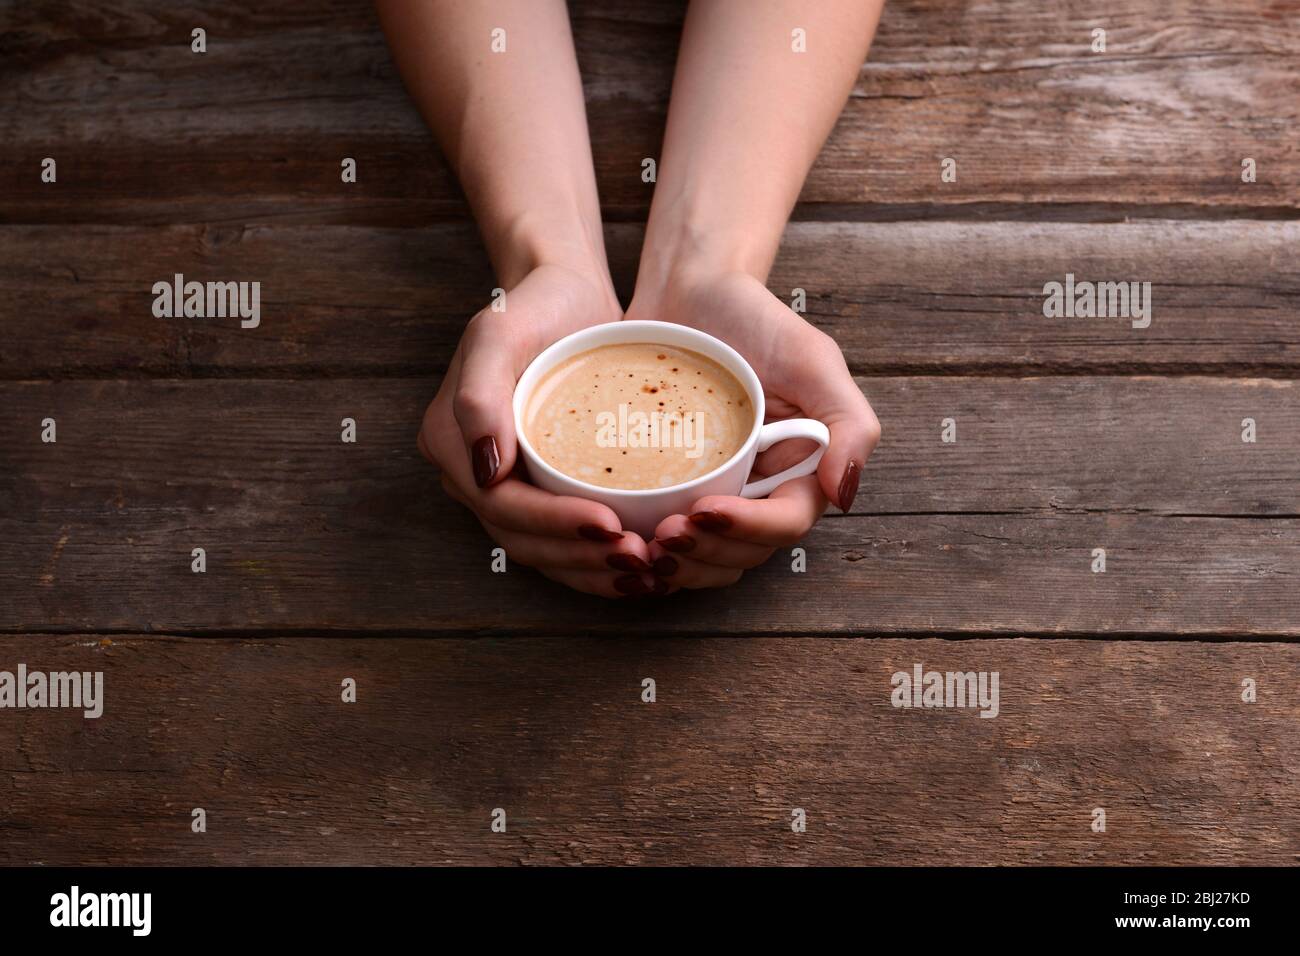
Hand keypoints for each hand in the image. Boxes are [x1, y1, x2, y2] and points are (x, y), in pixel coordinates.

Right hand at [419, 264, 661, 597]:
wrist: (564, 293)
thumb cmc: (533, 305)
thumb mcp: (498, 332)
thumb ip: (479, 395)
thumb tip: (486, 470)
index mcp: (453, 444)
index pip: (503, 505)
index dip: (555, 525)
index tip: (609, 525)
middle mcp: (474, 473)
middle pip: (523, 539)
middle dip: (579, 558)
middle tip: (637, 559)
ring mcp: (507, 484)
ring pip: (544, 552)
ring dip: (591, 571)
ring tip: (644, 573)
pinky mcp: (542, 486)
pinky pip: (562, 541)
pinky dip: (596, 562)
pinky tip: (638, 568)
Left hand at [625, 270, 879, 590]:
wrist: (688, 289)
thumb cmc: (755, 318)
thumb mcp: (813, 358)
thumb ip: (849, 424)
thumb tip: (843, 494)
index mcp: (800, 468)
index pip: (785, 523)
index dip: (749, 530)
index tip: (703, 511)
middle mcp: (760, 488)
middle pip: (744, 551)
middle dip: (707, 554)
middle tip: (662, 536)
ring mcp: (715, 490)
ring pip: (707, 555)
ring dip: (680, 563)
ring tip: (643, 544)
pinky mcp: (671, 485)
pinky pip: (664, 530)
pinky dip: (648, 545)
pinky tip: (620, 536)